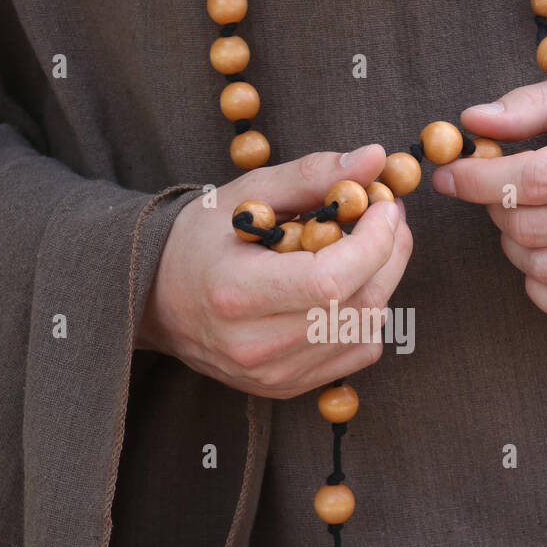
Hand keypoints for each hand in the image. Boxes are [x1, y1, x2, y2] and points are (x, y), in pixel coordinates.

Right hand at [138, 144, 411, 396]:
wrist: (157, 300)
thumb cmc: (200, 240)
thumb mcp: (245, 194)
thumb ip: (310, 175)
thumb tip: (375, 159)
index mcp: (236, 294)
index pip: (330, 280)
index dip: (374, 241)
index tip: (385, 205)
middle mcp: (255, 346)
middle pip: (357, 305)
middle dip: (389, 253)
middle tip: (388, 215)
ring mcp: (273, 374)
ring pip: (365, 329)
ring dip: (382, 280)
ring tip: (367, 245)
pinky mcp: (288, 386)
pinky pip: (359, 351)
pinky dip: (367, 313)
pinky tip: (347, 285)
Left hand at [432, 67, 546, 325]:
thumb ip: (531, 105)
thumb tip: (471, 124)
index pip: (536, 179)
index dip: (478, 180)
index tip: (449, 175)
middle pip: (530, 225)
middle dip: (496, 207)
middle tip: (500, 189)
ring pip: (539, 267)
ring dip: (515, 243)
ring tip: (529, 216)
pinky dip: (538, 283)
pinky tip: (546, 252)